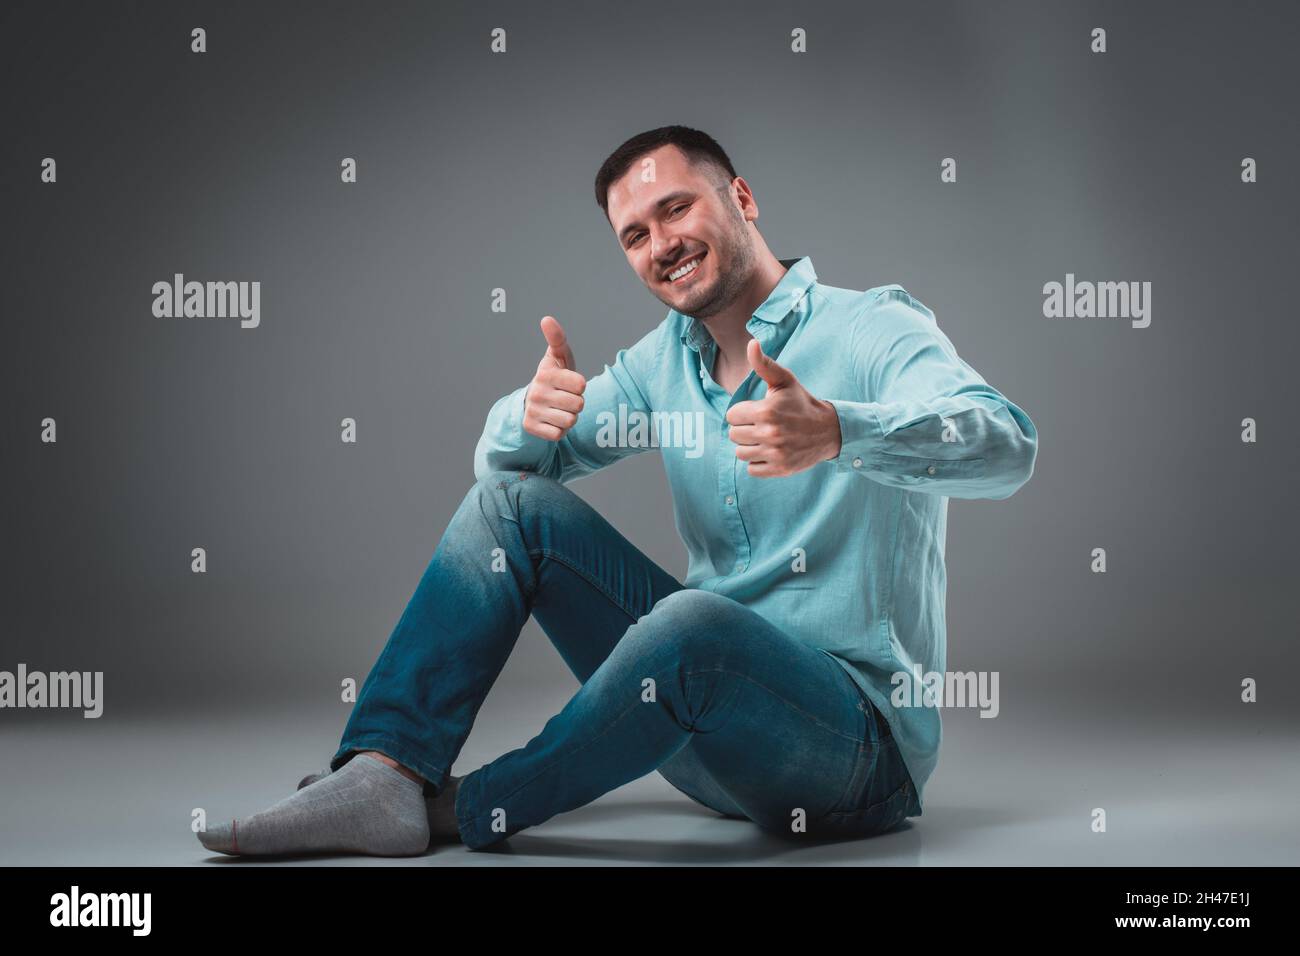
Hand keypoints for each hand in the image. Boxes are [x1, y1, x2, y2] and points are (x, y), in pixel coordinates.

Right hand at [522, 315, 586, 440]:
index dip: (580, 386)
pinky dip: (559, 430)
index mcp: (546, 374)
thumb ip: (557, 338)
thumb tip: (546, 319)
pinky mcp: (531, 428)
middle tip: (564, 398)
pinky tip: (552, 420)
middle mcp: (537, 392)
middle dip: (576, 403)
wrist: (531, 402)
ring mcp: (533, 411)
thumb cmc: (553, 377)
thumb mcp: (557, 357)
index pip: (581, 385)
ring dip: (569, 417)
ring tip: (559, 409)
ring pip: (570, 421)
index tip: (569, 384)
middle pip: (578, 405)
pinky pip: (559, 434)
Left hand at [725, 338, 841, 476]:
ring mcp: (775, 453)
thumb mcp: (784, 380)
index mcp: (766, 411)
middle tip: (760, 425)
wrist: (829, 430)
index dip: (742, 413)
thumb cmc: (801, 402)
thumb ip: (764, 364)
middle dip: (744, 429)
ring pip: (741, 453)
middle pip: (734, 435)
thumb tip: (751, 343)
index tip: (756, 411)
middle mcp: (770, 433)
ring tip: (764, 438)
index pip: (732, 416)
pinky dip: (757, 462)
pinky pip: (752, 469)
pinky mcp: (780, 469)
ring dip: (749, 446)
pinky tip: (769, 451)